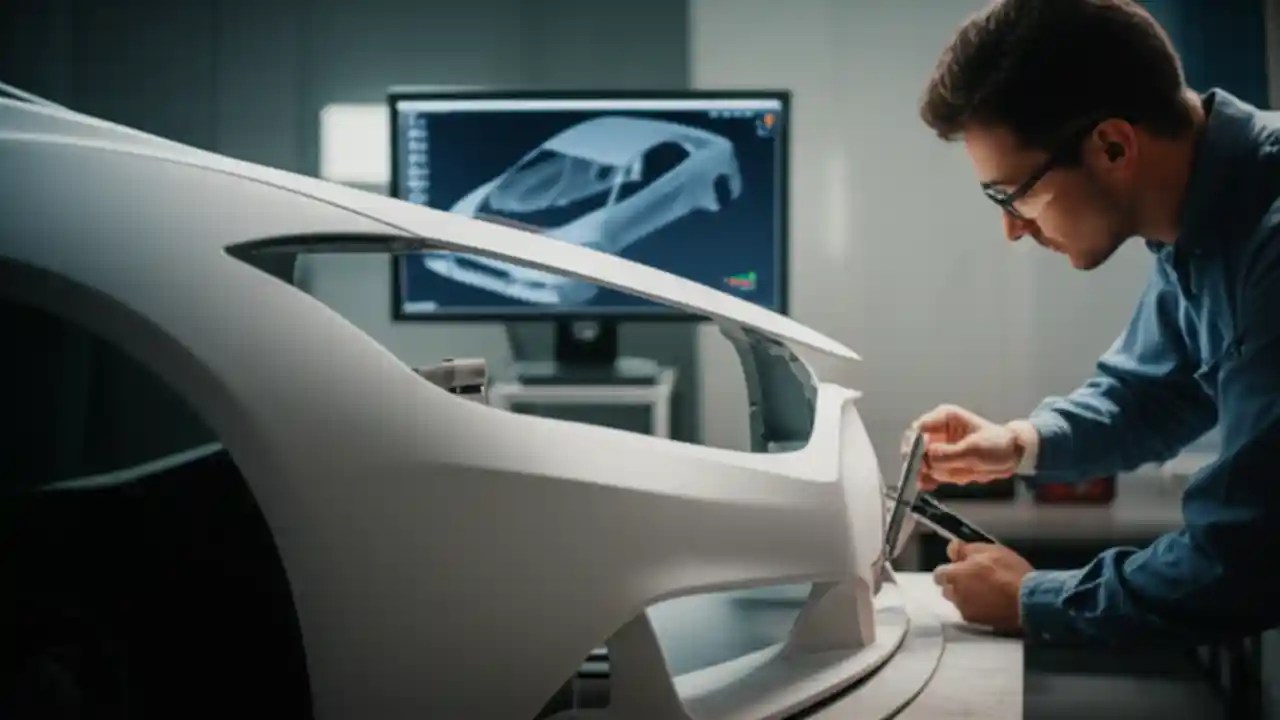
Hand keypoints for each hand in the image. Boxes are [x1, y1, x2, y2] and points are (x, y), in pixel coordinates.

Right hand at [906, 405, 1030, 489]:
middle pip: (914, 447)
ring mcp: (938, 448)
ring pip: (921, 463)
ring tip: (952, 475)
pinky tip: (932, 485)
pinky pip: (927, 473)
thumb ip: (949, 454)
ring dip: (933, 473)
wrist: (1011, 456)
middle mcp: (937, 432)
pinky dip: (928, 480)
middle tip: (930, 473)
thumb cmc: (996, 444)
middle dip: (922, 463)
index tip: (918, 461)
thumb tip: (927, 458)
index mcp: (943, 418)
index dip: (914, 445)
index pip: (917, 429)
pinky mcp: (941, 463)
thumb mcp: (974, 449)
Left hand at [933, 540, 1032, 634]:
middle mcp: (955, 595)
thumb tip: (952, 548)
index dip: (951, 569)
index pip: (939, 574)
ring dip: (967, 597)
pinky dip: (978, 608)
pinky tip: (993, 603)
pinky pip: (972, 613)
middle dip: (957, 584)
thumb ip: (966, 549)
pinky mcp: (978, 624)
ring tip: (987, 592)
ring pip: (960, 602)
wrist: (1029, 601)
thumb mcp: (990, 550)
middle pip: (948, 589)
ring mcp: (966, 611)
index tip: (963, 566)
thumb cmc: (1009, 572)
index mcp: (954, 576)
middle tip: (977, 578)